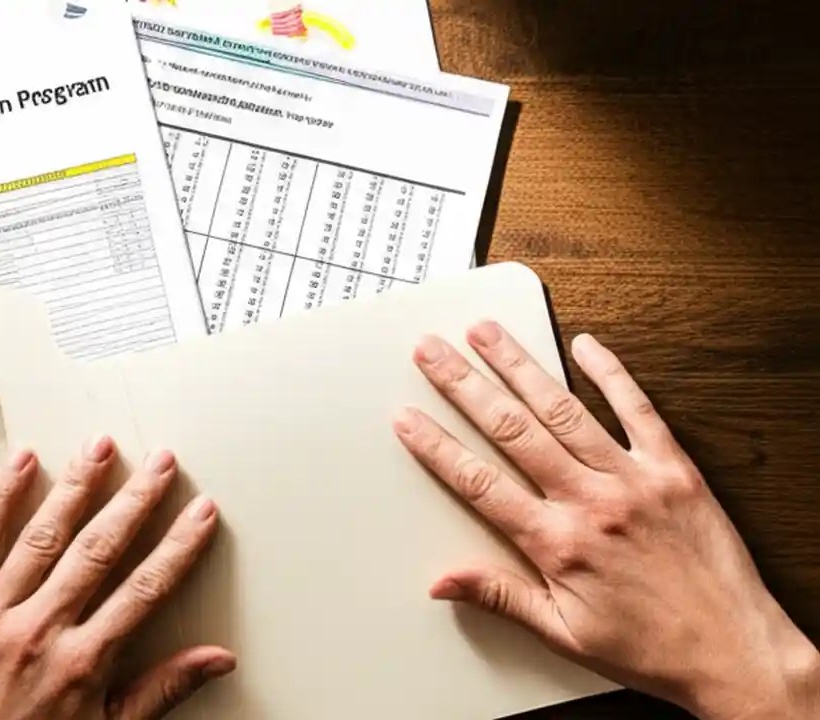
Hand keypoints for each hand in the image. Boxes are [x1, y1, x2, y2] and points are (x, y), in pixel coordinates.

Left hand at [0, 437, 233, 719]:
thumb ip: (162, 691)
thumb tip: (217, 660)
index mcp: (81, 664)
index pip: (145, 589)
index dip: (179, 546)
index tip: (201, 513)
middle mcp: (38, 632)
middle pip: (99, 549)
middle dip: (136, 500)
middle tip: (162, 462)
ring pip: (42, 536)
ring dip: (76, 487)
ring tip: (101, 448)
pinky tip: (21, 466)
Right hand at [393, 323, 818, 719]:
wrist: (735, 652)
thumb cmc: (651, 649)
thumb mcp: (564, 634)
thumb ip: (501, 596)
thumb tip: (441, 582)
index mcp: (558, 544)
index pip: (479, 482)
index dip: (436, 446)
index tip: (408, 417)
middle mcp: (591, 502)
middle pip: (512, 431)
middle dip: (465, 386)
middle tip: (432, 352)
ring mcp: (633, 479)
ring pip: (563, 410)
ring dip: (520, 367)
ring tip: (488, 333)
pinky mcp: (674, 469)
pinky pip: (638, 409)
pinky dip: (610, 373)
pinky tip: (584, 344)